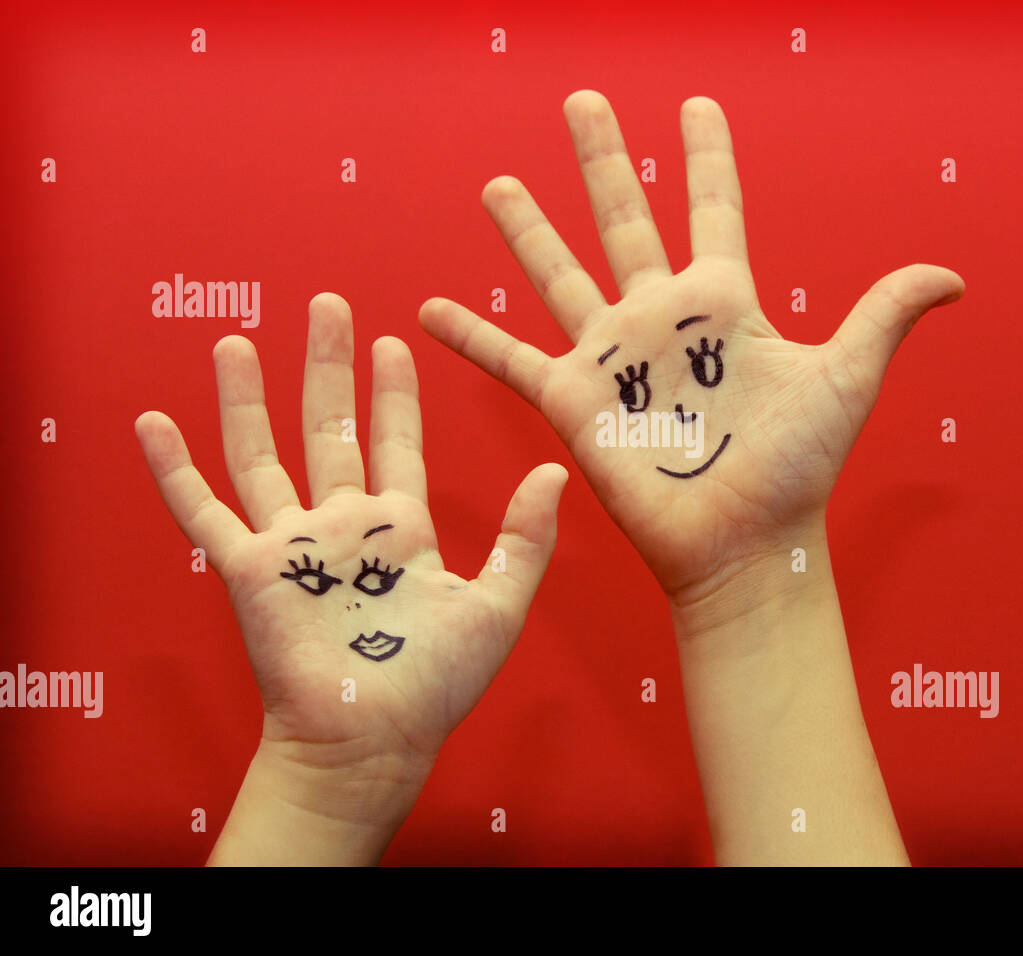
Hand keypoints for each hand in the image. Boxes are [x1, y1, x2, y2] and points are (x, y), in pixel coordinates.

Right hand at [135, 293, 566, 795]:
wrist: (373, 738)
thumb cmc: (436, 683)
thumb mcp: (498, 603)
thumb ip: (524, 537)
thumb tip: (556, 472)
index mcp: (400, 531)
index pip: (395, 444)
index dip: (394, 394)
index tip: (394, 341)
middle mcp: (343, 528)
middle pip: (330, 430)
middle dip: (329, 367)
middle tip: (327, 305)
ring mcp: (292, 545)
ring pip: (262, 454)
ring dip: (249, 399)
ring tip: (239, 342)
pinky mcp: (248, 569)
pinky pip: (201, 510)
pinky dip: (175, 469)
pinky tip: (154, 423)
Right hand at [419, 90, 962, 604]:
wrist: (744, 544)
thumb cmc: (796, 468)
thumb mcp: (845, 378)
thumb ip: (885, 314)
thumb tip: (955, 275)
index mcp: (724, 302)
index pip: (714, 206)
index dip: (706, 154)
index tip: (696, 103)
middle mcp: (663, 319)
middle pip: (625, 217)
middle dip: (604, 159)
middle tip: (581, 101)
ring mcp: (613, 358)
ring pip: (559, 273)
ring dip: (528, 229)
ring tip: (498, 184)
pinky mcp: (573, 403)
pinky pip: (510, 360)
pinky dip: (470, 337)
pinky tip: (429, 309)